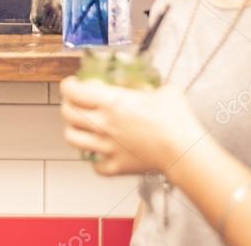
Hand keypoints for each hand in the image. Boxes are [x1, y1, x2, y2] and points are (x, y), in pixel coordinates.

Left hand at [60, 77, 205, 176]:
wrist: (183, 150)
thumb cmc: (176, 120)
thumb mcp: (164, 91)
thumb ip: (152, 87)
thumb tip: (153, 86)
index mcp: (111, 102)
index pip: (73, 92)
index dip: (67, 85)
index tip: (71, 83)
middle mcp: (103, 124)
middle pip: (67, 114)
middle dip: (67, 106)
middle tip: (74, 103)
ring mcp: (107, 147)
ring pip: (73, 139)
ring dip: (74, 131)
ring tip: (81, 127)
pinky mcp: (116, 166)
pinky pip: (94, 165)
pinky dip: (94, 159)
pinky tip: (100, 153)